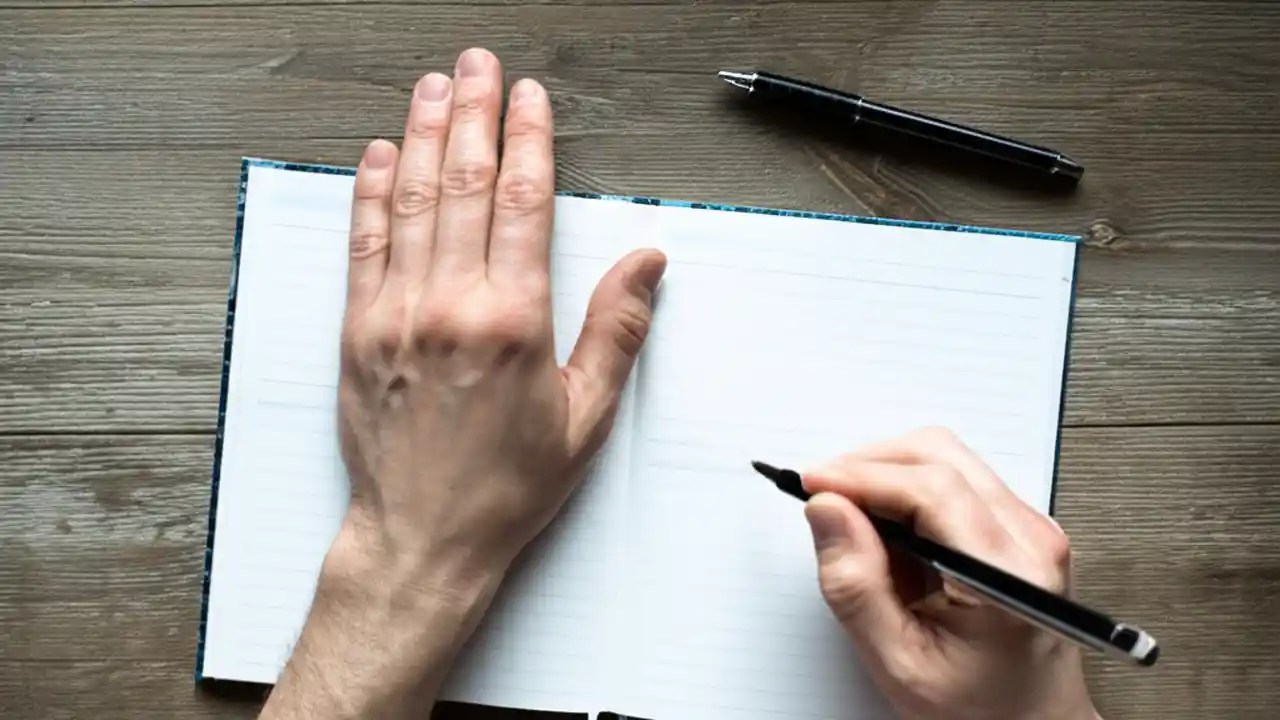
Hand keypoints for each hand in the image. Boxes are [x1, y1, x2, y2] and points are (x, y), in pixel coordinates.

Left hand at [261, 48, 665, 718]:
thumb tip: (646, 263)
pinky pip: (364, 244)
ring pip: (412, 201)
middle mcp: (449, 305)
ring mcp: (395, 313)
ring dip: (425, 136)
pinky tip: (381, 156)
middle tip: (478, 67)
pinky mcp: (356, 330)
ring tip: (434, 88)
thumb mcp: (585, 417)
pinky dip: (371, 193)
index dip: (530, 140)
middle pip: (466, 185)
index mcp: (513, 322)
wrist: (422, 536)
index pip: (524, 204)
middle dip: (474, 114)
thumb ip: (615, 330)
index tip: (531, 100)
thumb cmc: (505, 486)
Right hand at [802, 428, 1098, 719]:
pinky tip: (890, 537)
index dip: (862, 475)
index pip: (931, 488)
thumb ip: (857, 587)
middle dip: (870, 464)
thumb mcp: (901, 663)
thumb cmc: (982, 712)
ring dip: (888, 476)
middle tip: (824, 495)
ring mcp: (1031, 529)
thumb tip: (827, 511)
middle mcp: (1031, 540)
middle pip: (940, 455)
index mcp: (1009, 576)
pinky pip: (956, 481)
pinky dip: (909, 493)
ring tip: (857, 524)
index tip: (813, 484)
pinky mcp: (1018, 528)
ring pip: (947, 459)